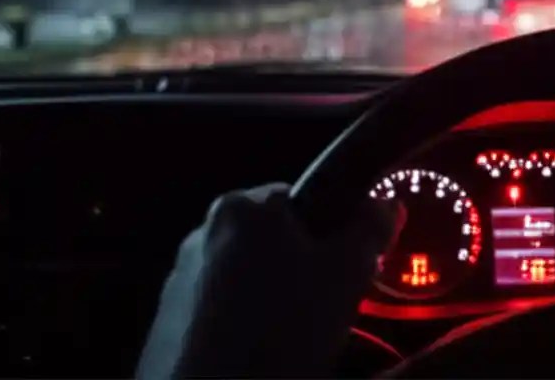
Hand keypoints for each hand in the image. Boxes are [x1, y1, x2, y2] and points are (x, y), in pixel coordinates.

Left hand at [137, 183, 394, 378]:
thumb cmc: (281, 329)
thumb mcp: (345, 276)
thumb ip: (369, 230)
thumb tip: (387, 205)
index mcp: (241, 206)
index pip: (300, 199)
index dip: (331, 232)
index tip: (346, 267)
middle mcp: (202, 231)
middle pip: (271, 240)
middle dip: (300, 268)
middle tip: (325, 307)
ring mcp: (179, 278)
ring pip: (245, 278)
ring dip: (269, 299)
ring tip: (291, 339)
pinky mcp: (167, 321)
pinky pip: (219, 311)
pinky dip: (241, 326)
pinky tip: (259, 354)